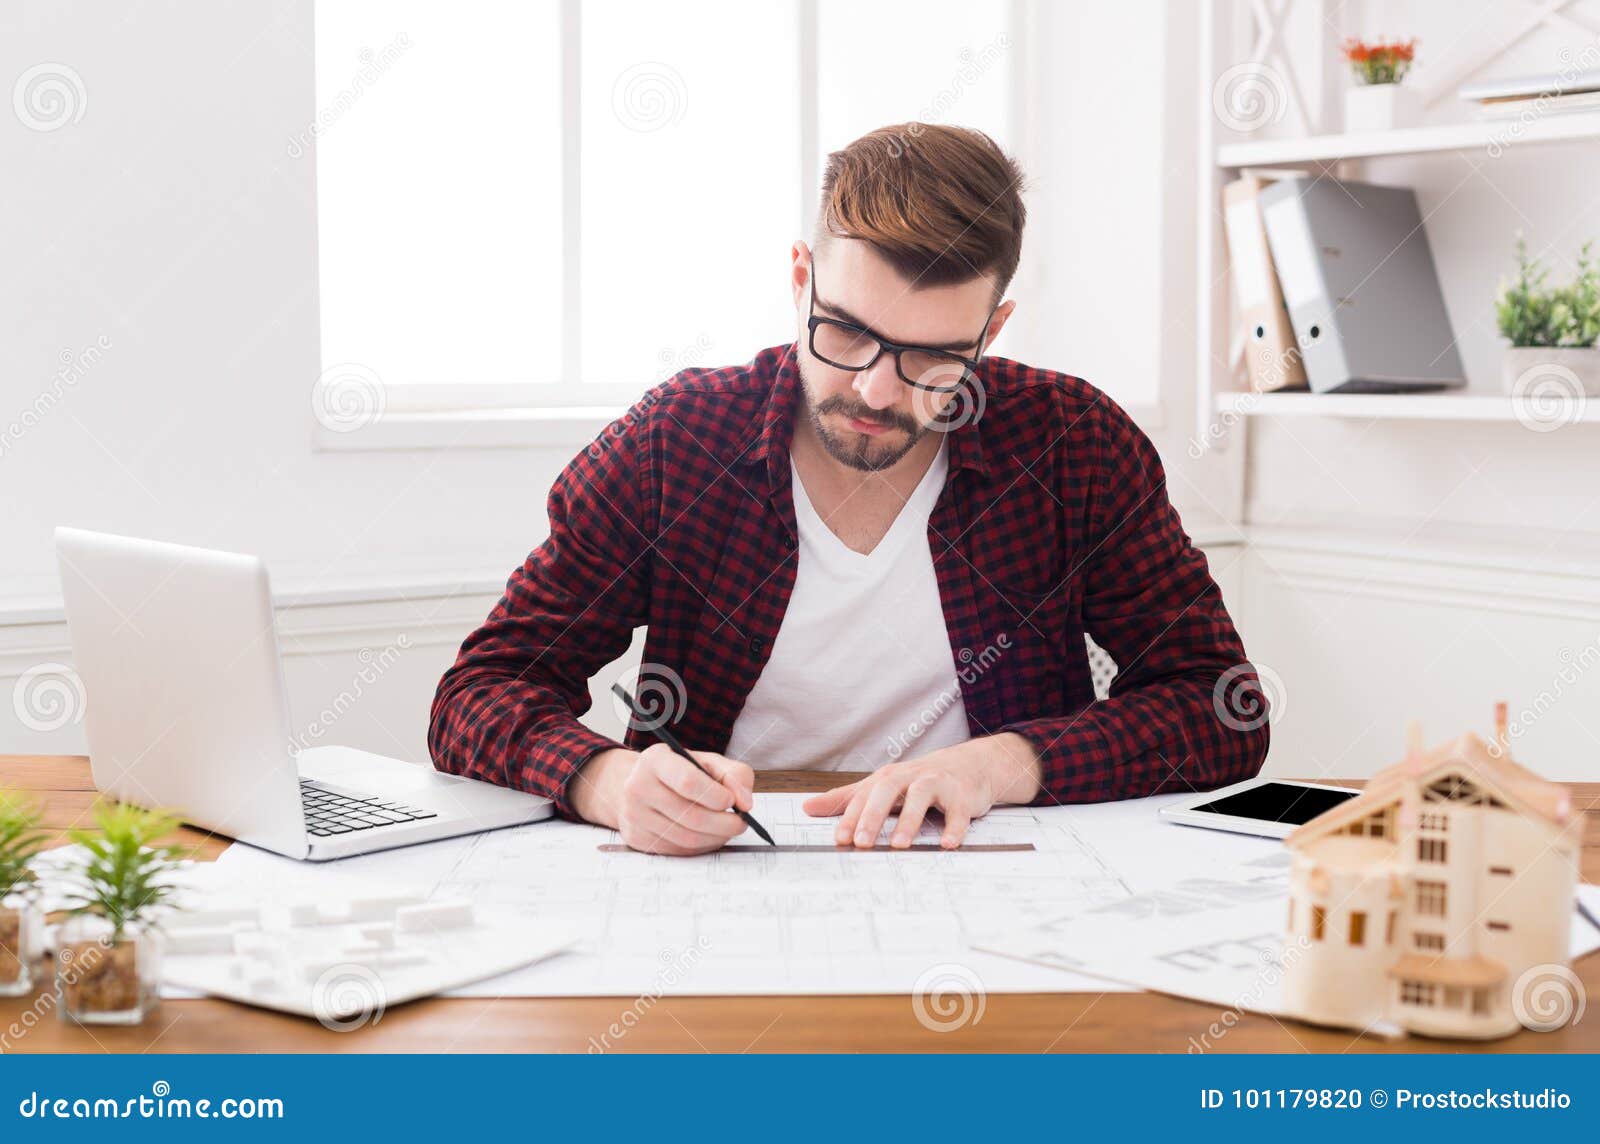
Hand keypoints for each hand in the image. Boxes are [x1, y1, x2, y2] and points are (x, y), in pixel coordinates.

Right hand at [570, 744, 755, 855]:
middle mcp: (638, 787)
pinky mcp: (637, 838)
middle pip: (691, 816)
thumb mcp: (706, 761)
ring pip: (686, 838)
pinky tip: (708, 835)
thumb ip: (733, 774)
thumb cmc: (679, 770)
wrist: (637, 784)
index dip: (716, 796)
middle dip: (724, 823)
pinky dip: (701, 846)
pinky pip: (678, 850)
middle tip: (741, 822)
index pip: (688, 782)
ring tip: (727, 829)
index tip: (732, 801)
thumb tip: (745, 803)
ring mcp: (634, 815)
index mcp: (655, 760)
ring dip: (716, 837)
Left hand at [801, 733, 1041, 848]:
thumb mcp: (882, 786)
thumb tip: (808, 807)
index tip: (839, 839)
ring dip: (909, 819)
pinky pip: (958, 810)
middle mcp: (911, 777)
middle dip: (874, 815)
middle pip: (888, 789)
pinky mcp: (962, 795)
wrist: (972, 764)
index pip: (865, 795)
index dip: (851, 816)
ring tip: (898, 844)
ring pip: (921, 795)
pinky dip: (954, 826)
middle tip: (862, 842)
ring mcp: (938, 783)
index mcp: (888, 777)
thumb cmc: (920, 779)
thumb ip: (847, 798)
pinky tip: (948, 843)